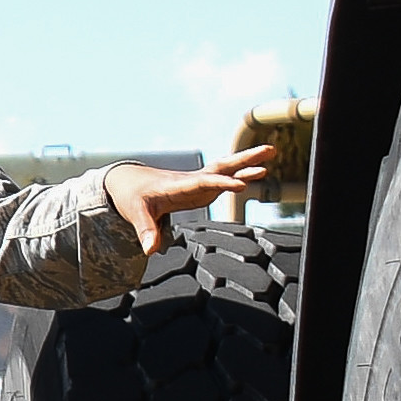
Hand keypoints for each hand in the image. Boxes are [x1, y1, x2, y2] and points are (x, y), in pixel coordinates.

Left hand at [100, 157, 259, 244]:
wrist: (129, 182)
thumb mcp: (136, 213)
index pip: (203, 182)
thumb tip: (149, 250)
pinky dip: (242, 174)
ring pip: (227, 169)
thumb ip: (146, 230)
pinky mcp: (202, 188)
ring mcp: (199, 182)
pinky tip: (258, 172)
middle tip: (268, 150)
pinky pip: (225, 179)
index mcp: (179, 185)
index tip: (240, 185)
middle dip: (244, 159)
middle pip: (222, 166)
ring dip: (248, 162)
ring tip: (271, 154)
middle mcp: (192, 180)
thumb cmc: (133, 196)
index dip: (221, 183)